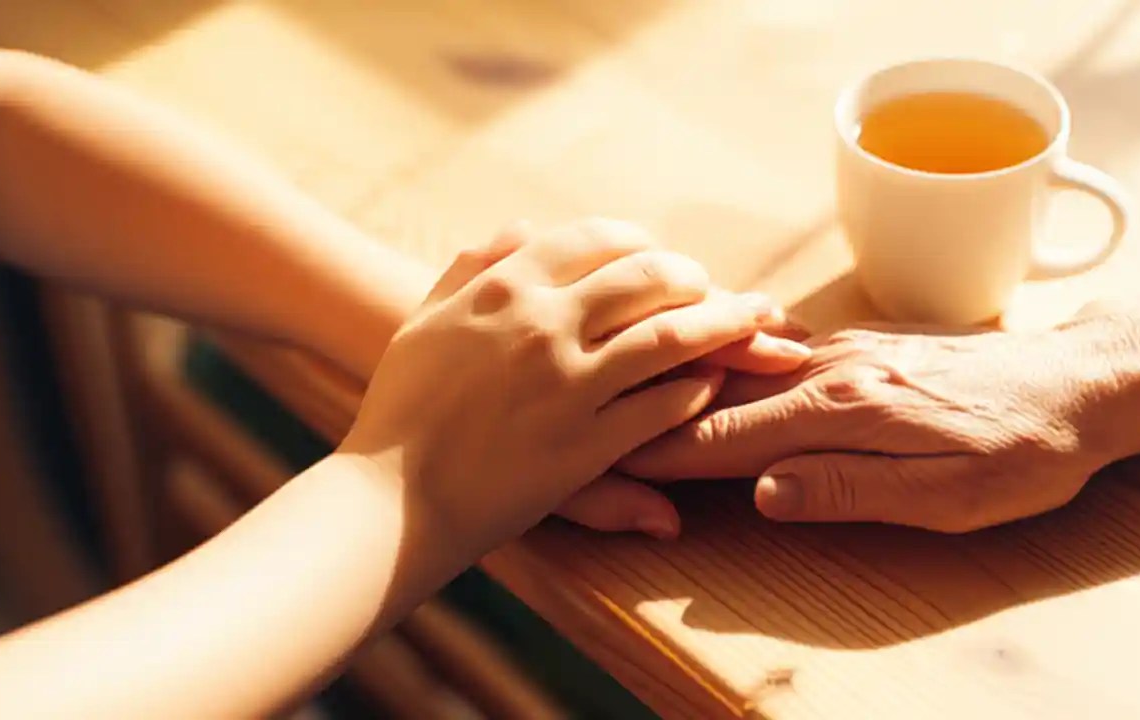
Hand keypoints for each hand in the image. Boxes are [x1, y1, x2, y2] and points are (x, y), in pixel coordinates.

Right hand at [338, 219, 805, 576]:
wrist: (389, 496)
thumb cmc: (400, 407)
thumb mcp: (429, 321)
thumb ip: (474, 268)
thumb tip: (522, 227)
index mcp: (505, 288)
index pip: (595, 239)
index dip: (638, 242)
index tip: (655, 254)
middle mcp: (542, 325)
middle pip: (646, 277)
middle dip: (691, 277)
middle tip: (711, 287)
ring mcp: (567, 385)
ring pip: (669, 338)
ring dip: (720, 325)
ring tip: (751, 326)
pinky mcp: (583, 445)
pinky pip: (659, 408)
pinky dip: (692, 392)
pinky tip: (708, 388)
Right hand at [623, 323, 1119, 531]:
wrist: (1082, 382)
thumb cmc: (1024, 450)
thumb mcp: (949, 495)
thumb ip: (850, 489)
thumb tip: (762, 491)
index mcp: (843, 412)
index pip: (724, 435)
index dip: (658, 450)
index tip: (596, 456)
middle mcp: (832, 370)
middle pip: (716, 391)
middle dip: (646, 406)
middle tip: (580, 417)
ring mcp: (843, 352)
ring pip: (738, 367)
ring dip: (678, 380)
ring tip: (616, 383)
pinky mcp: (859, 349)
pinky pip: (770, 357)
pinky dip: (724, 366)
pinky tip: (703, 366)